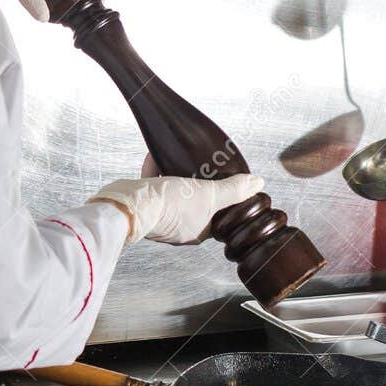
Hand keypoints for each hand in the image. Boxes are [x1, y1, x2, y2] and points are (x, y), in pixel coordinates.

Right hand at [88, 172, 263, 245]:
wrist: (127, 205)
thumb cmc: (167, 206)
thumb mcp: (208, 195)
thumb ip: (233, 190)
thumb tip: (258, 184)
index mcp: (197, 231)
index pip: (218, 214)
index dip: (223, 196)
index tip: (224, 180)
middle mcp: (179, 227)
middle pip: (196, 201)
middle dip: (197, 181)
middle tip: (201, 165)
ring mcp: (160, 216)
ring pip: (174, 191)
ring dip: (176, 173)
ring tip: (179, 158)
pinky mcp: (143, 204)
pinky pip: (153, 184)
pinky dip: (156, 169)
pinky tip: (157, 155)